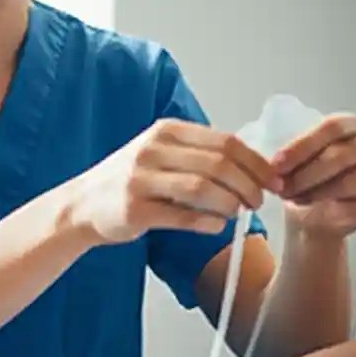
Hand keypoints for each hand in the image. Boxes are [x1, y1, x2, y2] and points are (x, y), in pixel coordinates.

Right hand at [67, 118, 279, 244]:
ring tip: (239, 213)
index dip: (256, 163)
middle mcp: (152, 150)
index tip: (273, 180)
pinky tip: (216, 225)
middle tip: (260, 201)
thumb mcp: (161, 153)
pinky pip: (183, 216)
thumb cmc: (129, 180)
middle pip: (220, 164)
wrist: (82, 204)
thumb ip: (199, 154)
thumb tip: (253, 165)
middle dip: (250, 185)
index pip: (226, 142)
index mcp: (165, 131)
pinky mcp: (135, 210)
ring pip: (204, 189)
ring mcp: (141, 179)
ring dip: (231, 204)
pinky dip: (208, 223)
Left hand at [271, 113, 355, 238]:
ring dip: (321, 193)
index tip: (277, 165)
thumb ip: (285, 158)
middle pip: (344, 154)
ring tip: (298, 200)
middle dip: (308, 174)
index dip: (303, 146)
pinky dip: (340, 211)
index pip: (333, 127)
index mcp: (348, 126)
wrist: (311, 214)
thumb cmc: (302, 180)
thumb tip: (269, 165)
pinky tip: (323, 213)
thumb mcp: (289, 164)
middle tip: (285, 188)